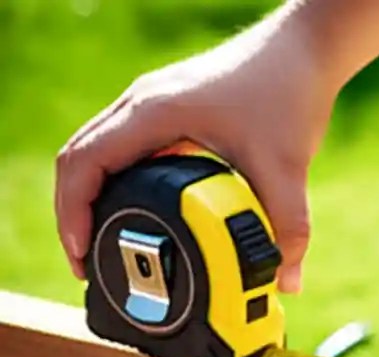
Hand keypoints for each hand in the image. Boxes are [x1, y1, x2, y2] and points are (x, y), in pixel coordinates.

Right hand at [55, 14, 337, 292]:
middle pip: (79, 157)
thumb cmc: (289, 92)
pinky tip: (138, 206)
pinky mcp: (170, 105)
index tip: (82, 254)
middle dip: (75, 211)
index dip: (72, 213)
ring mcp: (153, 100)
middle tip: (89, 259)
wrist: (305, 49)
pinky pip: (123, 143)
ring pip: (99, 147)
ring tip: (104, 238)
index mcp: (154, 112)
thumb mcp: (288, 168)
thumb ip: (290, 229)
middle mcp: (142, 102)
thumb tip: (288, 283)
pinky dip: (117, 176)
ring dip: (92, 191)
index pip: (84, 162)